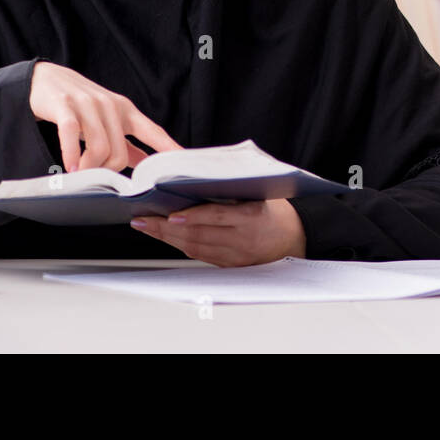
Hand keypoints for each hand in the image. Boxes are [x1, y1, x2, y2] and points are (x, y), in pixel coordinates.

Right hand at [28, 60, 181, 171]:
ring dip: (90, 168)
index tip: (185, 162)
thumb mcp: (108, 122)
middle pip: (120, 153)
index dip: (169, 148)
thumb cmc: (81, 104)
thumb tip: (146, 165)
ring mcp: (88, 105)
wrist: (46, 79)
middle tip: (95, 178)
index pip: (153, 132)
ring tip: (80, 173)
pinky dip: (72, 155)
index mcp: (126, 111)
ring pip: (100, 147)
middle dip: (107, 172)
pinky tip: (70, 166)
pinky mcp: (64, 106)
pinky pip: (72, 134)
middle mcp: (111, 106)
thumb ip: (127, 144)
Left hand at [131, 199, 306, 266]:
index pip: (217, 217)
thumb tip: (196, 174)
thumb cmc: (276, 209)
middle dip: (166, 229)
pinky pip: (202, 256)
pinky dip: (181, 246)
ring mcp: (237, 255)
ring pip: (195, 248)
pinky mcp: (232, 265)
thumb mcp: (259, 192)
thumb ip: (231, 186)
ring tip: (147, 227)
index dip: (192, 217)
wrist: (296, 237)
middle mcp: (243, 239)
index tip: (171, 216)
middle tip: (143, 220)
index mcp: (252, 216)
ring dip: (167, 239)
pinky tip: (166, 238)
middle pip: (199, 235)